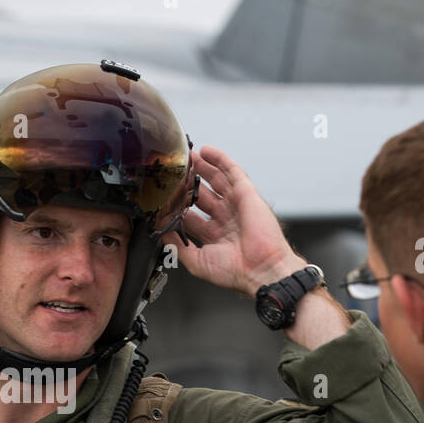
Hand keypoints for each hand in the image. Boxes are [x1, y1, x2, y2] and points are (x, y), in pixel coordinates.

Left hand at [162, 145, 303, 297]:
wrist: (261, 269)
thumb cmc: (236, 271)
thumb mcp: (198, 262)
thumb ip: (178, 246)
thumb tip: (162, 234)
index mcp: (214, 235)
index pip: (191, 216)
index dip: (177, 207)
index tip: (163, 200)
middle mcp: (225, 218)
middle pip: (202, 196)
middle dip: (188, 184)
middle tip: (174, 174)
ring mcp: (235, 205)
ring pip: (216, 180)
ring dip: (202, 167)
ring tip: (188, 157)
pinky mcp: (246, 193)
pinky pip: (232, 171)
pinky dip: (219, 159)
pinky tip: (206, 151)